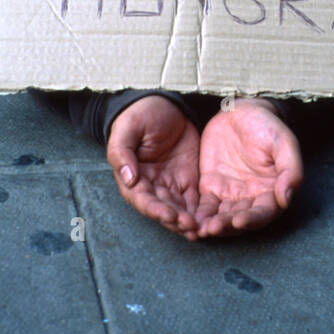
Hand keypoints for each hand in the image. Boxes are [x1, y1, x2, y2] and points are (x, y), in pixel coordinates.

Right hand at [107, 95, 201, 240]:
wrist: (165, 105)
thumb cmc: (140, 116)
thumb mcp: (127, 129)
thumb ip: (122, 152)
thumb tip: (129, 178)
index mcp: (133, 178)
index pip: (143, 200)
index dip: (156, 210)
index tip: (170, 215)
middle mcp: (152, 187)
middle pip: (163, 210)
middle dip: (177, 220)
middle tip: (192, 228)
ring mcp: (171, 185)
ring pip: (180, 210)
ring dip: (190, 221)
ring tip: (204, 229)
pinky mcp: (189, 181)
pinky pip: (195, 200)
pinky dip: (202, 212)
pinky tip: (212, 220)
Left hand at [196, 99, 302, 236]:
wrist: (242, 111)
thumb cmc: (268, 126)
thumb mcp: (283, 142)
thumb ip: (291, 169)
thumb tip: (286, 198)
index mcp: (271, 192)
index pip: (263, 213)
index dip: (252, 220)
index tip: (239, 221)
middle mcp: (250, 198)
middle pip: (239, 220)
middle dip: (227, 226)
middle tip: (213, 228)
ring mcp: (230, 194)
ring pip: (221, 217)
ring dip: (212, 225)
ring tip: (201, 228)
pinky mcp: (211, 187)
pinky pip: (205, 205)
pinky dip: (199, 215)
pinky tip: (190, 219)